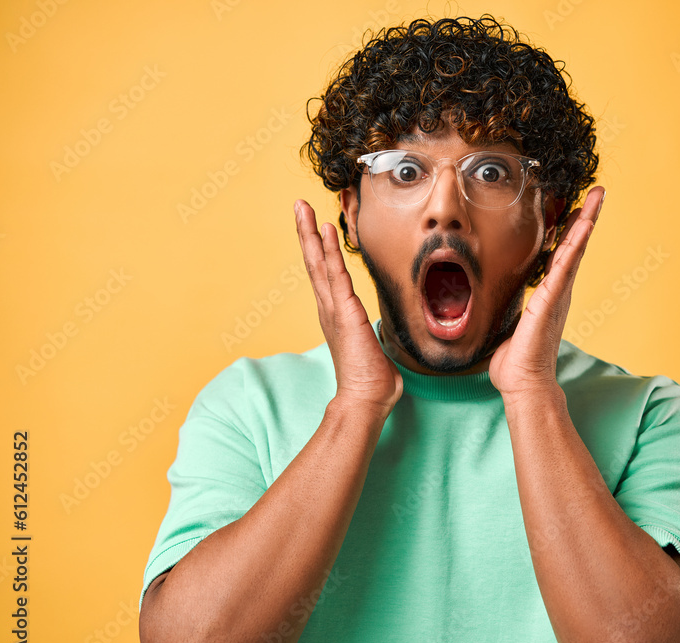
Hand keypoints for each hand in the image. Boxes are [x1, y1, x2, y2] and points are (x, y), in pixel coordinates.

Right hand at [294, 199, 402, 414]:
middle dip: (306, 233)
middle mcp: (330, 308)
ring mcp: (334, 309)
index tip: (317, 227)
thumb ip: (374, 336)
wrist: (365, 399)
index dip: (320, 250)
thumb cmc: (371, 381)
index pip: (326, 275)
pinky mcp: (344, 311)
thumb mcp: (373, 349)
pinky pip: (336, 274)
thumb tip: (380, 336)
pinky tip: (325, 230)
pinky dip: (329, 251)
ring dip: (311, 233)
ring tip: (302, 207)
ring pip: (319, 263)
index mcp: (336, 315)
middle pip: (314, 263)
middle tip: (299, 206)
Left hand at [488, 186, 604, 401]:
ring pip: (575, 249)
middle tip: (599, 190)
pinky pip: (565, 266)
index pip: (562, 252)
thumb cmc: (516, 358)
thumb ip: (513, 303)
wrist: (522, 383)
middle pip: (576, 244)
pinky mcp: (551, 300)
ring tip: (598, 196)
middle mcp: (559, 289)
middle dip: (587, 215)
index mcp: (549, 292)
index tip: (577, 203)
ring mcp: (558, 294)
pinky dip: (576, 244)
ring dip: (586, 220)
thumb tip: (500, 293)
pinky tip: (584, 224)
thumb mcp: (512, 319)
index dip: (571, 227)